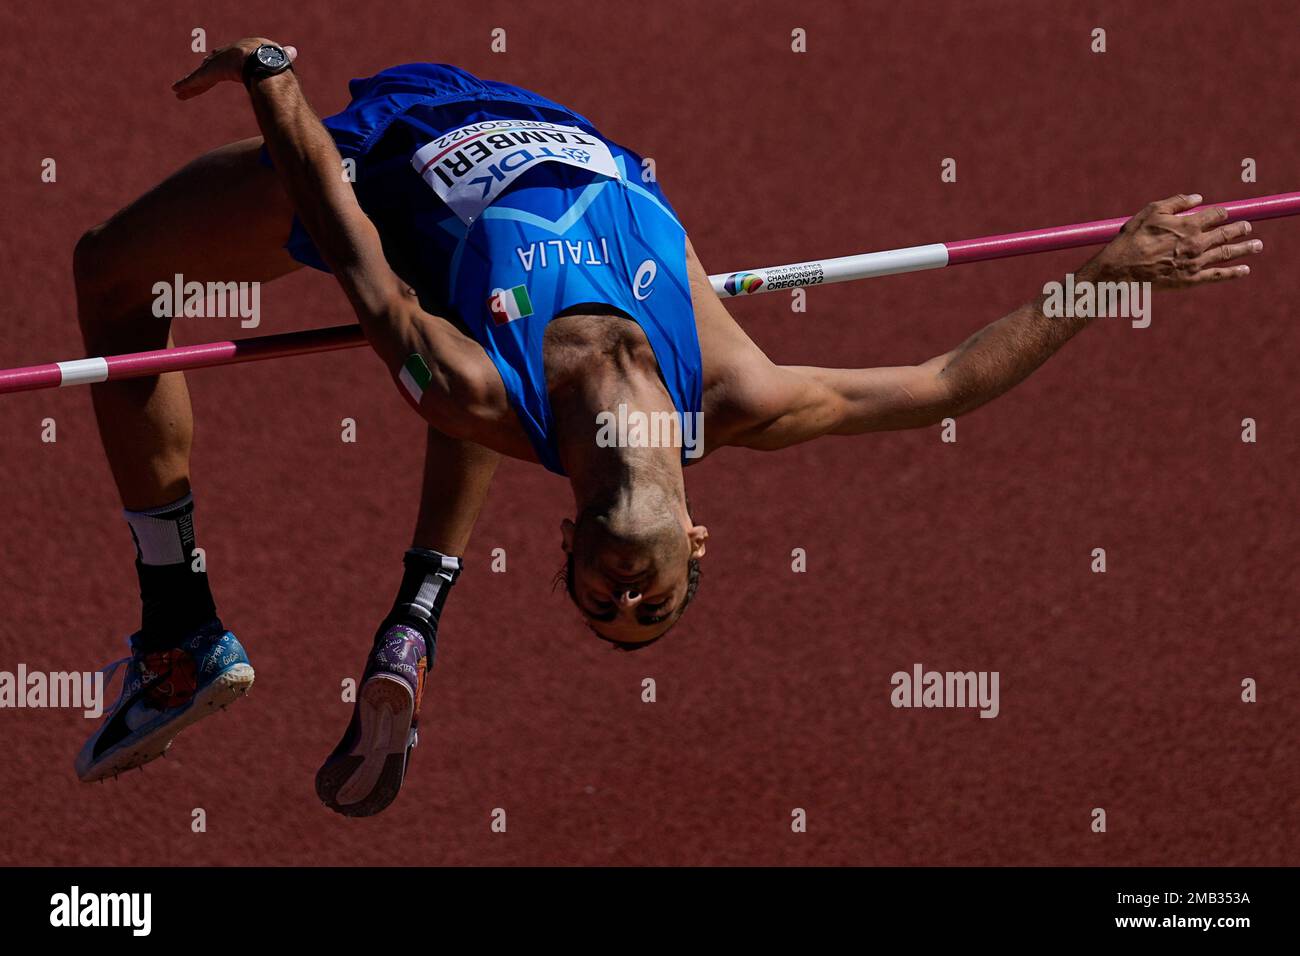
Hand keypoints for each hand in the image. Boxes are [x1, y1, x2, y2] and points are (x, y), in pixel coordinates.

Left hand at [172, 38, 297, 99]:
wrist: (262, 58)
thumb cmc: (273, 59)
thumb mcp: (279, 57)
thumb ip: (284, 55)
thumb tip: (293, 51)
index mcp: (241, 53)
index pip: (229, 59)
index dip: (223, 63)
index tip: (218, 66)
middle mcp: (225, 56)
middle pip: (212, 67)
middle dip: (205, 73)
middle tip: (199, 77)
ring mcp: (216, 65)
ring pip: (200, 77)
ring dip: (191, 85)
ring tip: (179, 91)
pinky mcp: (209, 73)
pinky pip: (194, 81)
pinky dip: (186, 86)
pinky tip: (176, 91)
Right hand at [1086, 193, 1261, 287]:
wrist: (1121, 271)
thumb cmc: (1132, 239)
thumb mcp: (1150, 212)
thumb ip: (1176, 203)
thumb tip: (1198, 198)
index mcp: (1189, 224)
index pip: (1215, 215)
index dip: (1222, 213)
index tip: (1225, 213)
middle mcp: (1197, 243)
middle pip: (1226, 233)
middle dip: (1240, 229)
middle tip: (1248, 227)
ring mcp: (1196, 262)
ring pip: (1227, 253)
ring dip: (1246, 248)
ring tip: (1258, 245)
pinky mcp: (1191, 280)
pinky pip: (1218, 275)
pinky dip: (1234, 273)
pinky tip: (1245, 270)